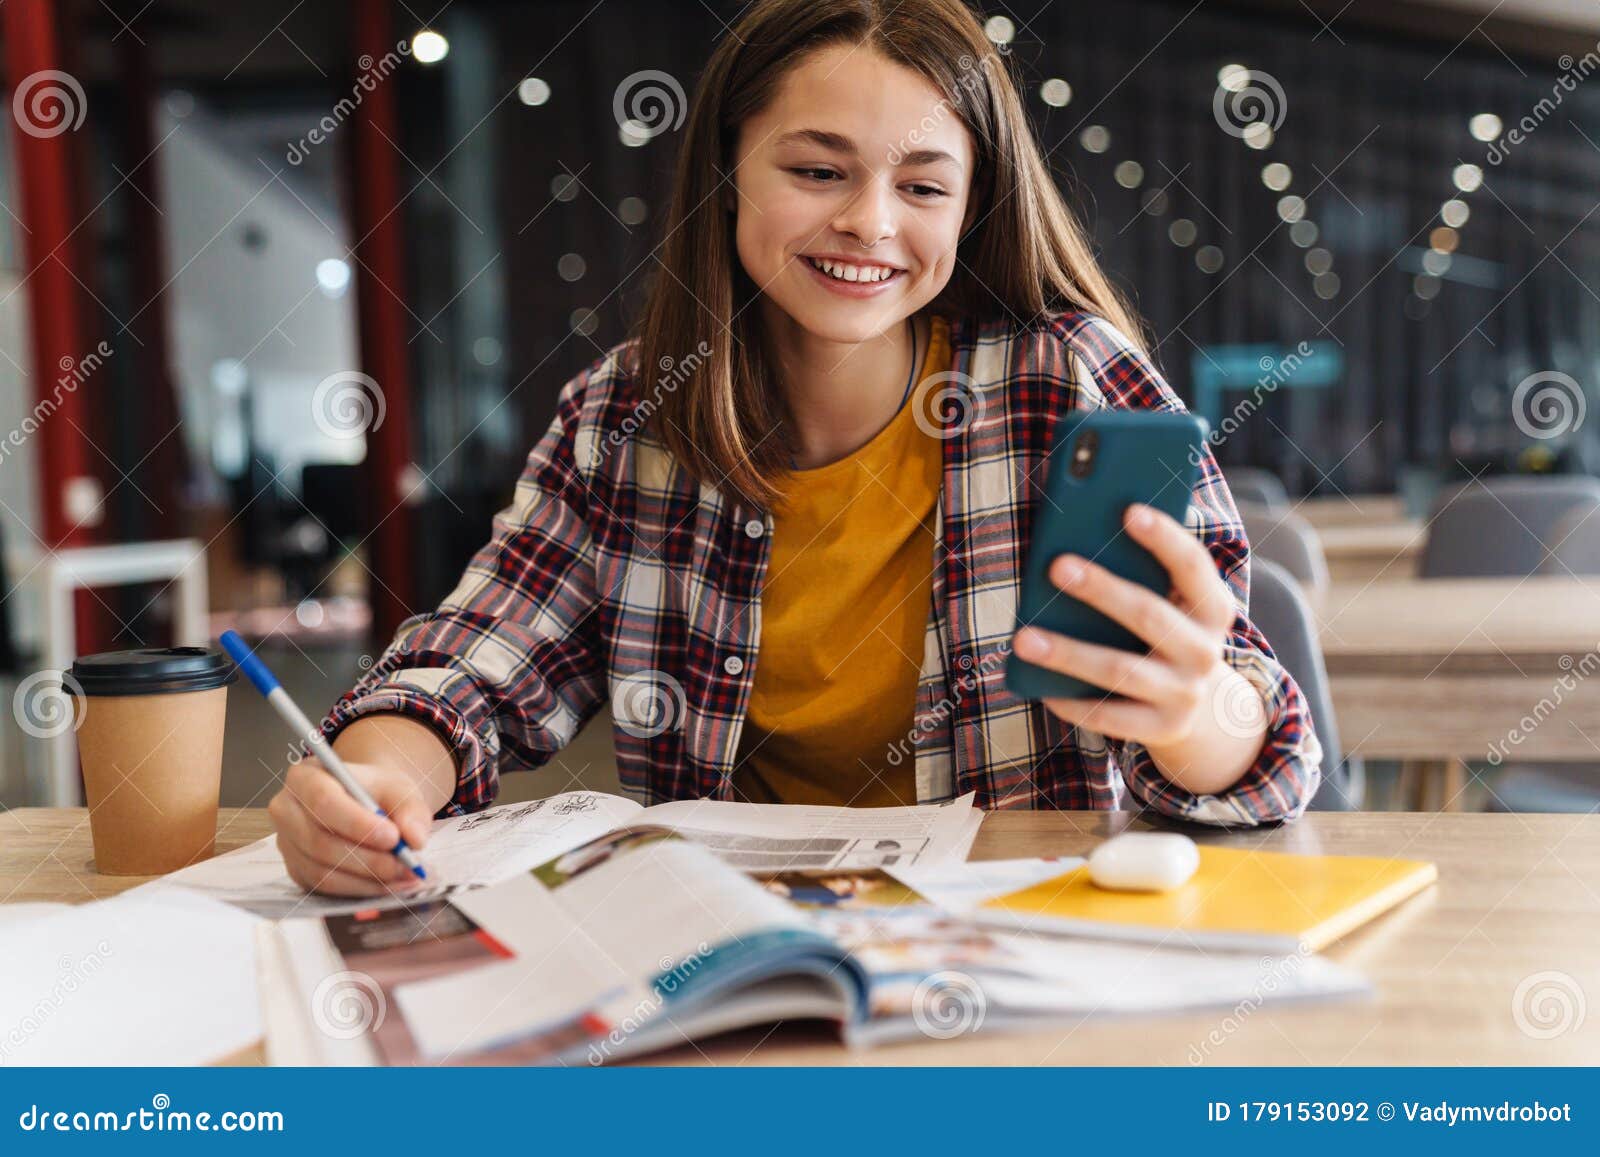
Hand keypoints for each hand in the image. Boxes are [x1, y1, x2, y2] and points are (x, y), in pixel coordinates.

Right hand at [267, 756, 435, 897]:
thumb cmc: (376, 791)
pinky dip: (361, 888)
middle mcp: (287, 810)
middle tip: (404, 864)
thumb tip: (415, 838)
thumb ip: (410, 810)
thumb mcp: (399, 789)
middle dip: (367, 859)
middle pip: (319, 842)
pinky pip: (325, 887)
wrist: (366, 802)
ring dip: (367, 879)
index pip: (323, 801)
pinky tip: (388, 883)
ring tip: (404, 875)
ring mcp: (288, 844)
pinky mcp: (297, 870)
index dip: (357, 823)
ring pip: (322, 871)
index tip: (393, 837)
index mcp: (305, 777)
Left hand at [1011, 502, 1254, 751]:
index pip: (1193, 566)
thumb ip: (1141, 574)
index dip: (1165, 538)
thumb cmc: (1164, 634)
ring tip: (1023, 638)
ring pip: (1119, 669)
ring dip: (1068, 653)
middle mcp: (1206, 652)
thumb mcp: (1170, 604)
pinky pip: (1109, 716)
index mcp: (1213, 608)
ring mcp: (1185, 694)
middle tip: (1055, 566)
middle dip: (1101, 589)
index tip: (1129, 510)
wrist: (1198, 708)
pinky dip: (1072, 701)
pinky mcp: (1163, 729)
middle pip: (1149, 614)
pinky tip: (1039, 687)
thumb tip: (1078, 540)